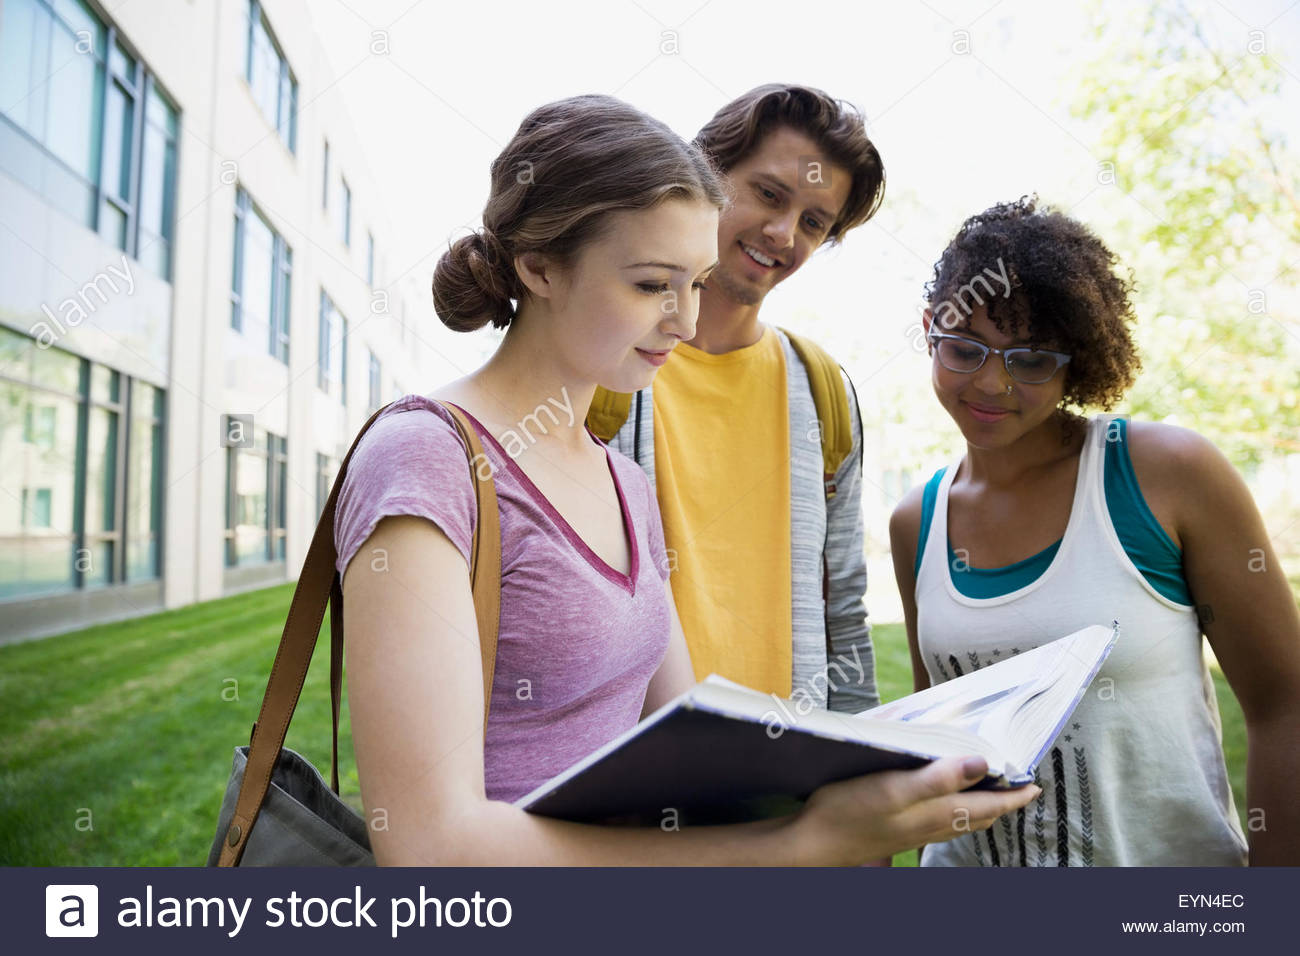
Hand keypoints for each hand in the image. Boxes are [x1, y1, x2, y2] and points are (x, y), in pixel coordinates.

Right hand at [791, 756, 1040, 865]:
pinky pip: (942, 822)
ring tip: (992, 791)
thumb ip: (939, 777)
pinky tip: (946, 804)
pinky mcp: (900, 830)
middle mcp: (932, 824)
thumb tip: (983, 763)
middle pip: (980, 814)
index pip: (989, 804)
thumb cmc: (849, 811)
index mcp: (937, 811)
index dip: (1014, 795)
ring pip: (962, 820)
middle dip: (1004, 801)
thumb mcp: (894, 787)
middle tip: (1020, 784)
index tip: (1035, 784)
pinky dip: (956, 811)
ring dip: (982, 806)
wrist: (815, 843)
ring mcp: (916, 831)